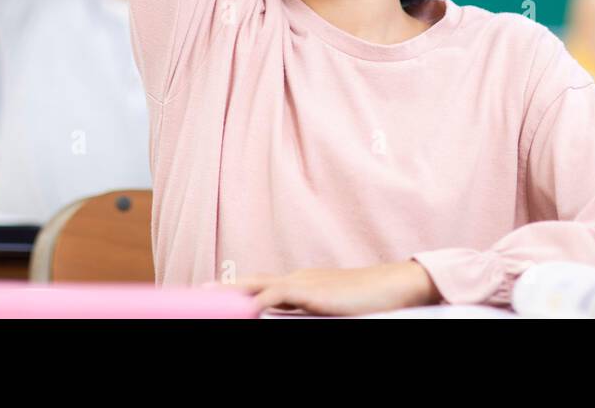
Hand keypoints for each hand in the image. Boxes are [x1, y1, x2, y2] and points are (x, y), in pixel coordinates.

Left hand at [224, 261, 440, 315]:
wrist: (395, 286)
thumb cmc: (371, 301)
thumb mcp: (333, 308)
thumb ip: (310, 310)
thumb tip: (288, 315)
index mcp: (303, 282)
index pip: (263, 285)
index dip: (239, 290)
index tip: (218, 295)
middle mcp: (298, 278)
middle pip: (253, 281)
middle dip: (225, 288)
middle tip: (199, 291)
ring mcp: (303, 282)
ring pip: (257, 285)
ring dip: (232, 293)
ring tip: (207, 300)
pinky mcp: (311, 291)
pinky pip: (274, 294)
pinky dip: (255, 300)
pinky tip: (242, 310)